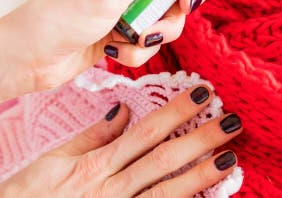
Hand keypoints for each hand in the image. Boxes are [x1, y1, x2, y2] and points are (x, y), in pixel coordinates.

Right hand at [0, 85, 241, 197]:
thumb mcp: (48, 162)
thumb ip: (90, 138)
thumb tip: (122, 110)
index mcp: (94, 166)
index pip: (145, 132)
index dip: (177, 112)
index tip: (204, 94)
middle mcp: (110, 190)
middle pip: (163, 160)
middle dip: (200, 139)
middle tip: (233, 121)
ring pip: (165, 193)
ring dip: (199, 176)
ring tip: (229, 158)